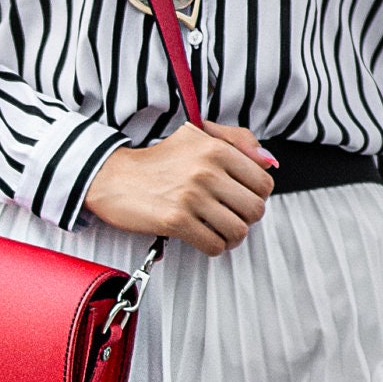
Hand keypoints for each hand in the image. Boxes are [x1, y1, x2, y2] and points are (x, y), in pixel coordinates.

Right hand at [83, 120, 275, 254]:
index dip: (256, 196)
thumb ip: (238, 140)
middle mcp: (206, 171)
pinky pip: (213, 245)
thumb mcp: (197, 135)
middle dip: (245, 219)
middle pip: (254, 209)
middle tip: (230, 217)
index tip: (240, 198)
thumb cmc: (157, 160)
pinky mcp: (175, 221)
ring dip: (231, 237)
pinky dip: (213, 247)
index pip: (263, 182)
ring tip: (218, 231)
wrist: (113, 177)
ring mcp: (191, 197)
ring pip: (237, 231)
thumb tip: (269, 162)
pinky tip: (203, 238)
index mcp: (216, 148)